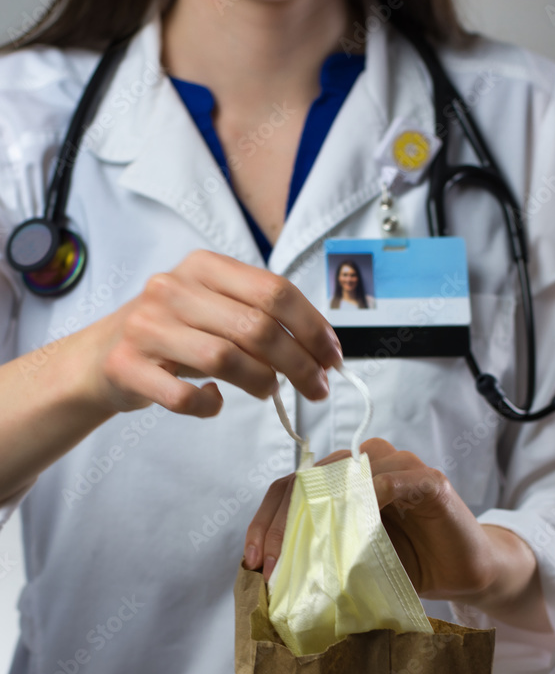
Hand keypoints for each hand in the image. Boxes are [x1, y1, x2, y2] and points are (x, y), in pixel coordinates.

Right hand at [83, 250, 342, 416]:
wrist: (101, 356)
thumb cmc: (174, 335)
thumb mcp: (213, 310)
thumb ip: (260, 318)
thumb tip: (322, 350)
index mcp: (203, 267)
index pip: (274, 291)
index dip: (313, 328)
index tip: (333, 358)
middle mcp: (172, 289)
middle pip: (257, 327)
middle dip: (300, 363)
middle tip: (318, 388)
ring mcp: (146, 327)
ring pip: (225, 358)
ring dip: (262, 383)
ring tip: (271, 391)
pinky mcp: (128, 367)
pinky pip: (185, 396)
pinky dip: (210, 406)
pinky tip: (215, 402)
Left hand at [245, 438, 552, 633]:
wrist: (464, 573)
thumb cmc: (408, 566)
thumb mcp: (351, 564)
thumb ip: (316, 559)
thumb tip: (266, 577)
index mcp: (342, 479)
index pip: (291, 489)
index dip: (265, 522)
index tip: (253, 561)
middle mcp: (366, 462)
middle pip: (309, 479)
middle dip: (282, 524)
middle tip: (270, 565)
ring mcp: (399, 466)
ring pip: (344, 476)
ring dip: (319, 516)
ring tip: (304, 555)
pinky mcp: (429, 479)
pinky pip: (391, 482)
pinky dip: (369, 503)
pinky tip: (353, 533)